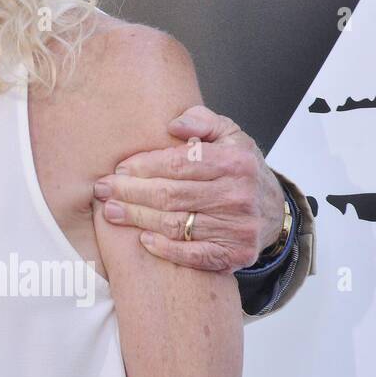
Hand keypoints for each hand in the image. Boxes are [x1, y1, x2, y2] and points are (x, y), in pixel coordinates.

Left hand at [92, 105, 285, 271]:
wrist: (272, 210)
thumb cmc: (240, 169)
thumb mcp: (229, 135)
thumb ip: (203, 121)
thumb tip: (174, 124)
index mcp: (235, 162)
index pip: (178, 163)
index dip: (143, 166)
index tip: (119, 168)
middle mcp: (238, 195)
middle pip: (171, 195)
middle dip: (130, 192)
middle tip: (103, 190)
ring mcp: (237, 227)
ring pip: (176, 224)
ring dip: (138, 218)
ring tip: (111, 211)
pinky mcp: (235, 254)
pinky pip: (194, 255)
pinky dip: (166, 249)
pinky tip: (143, 239)